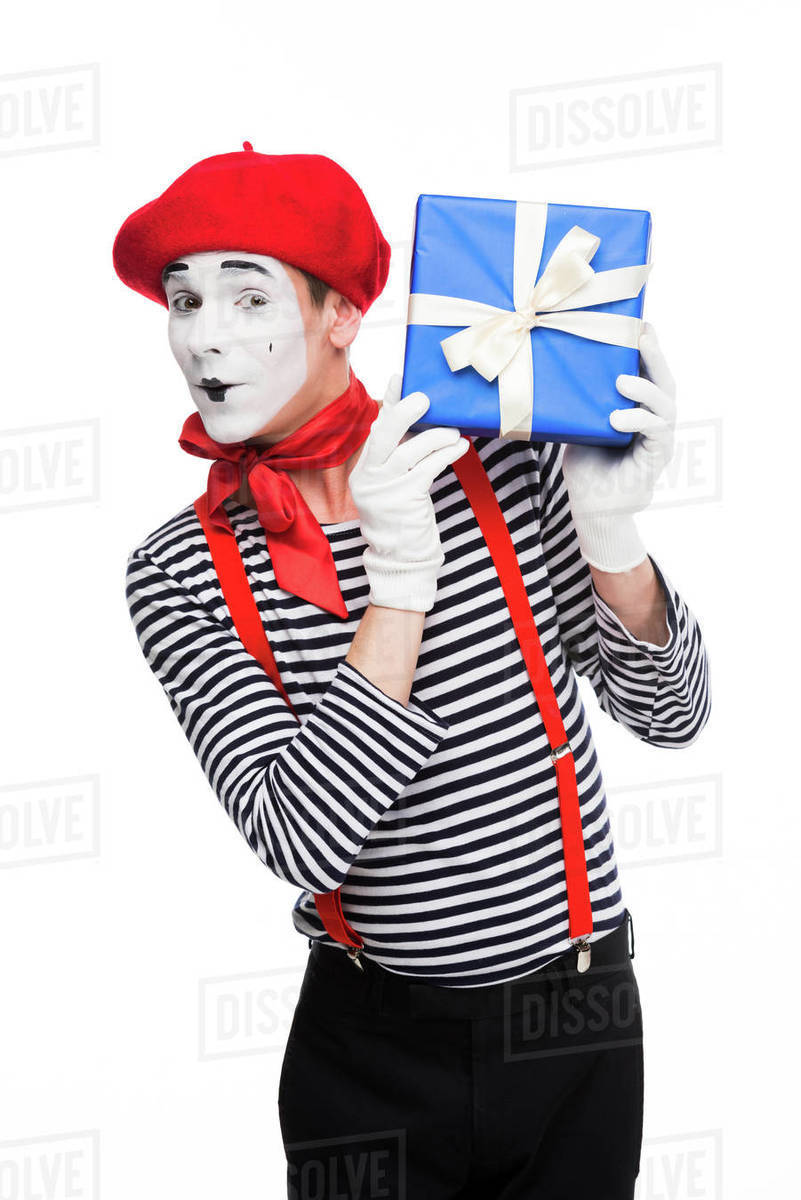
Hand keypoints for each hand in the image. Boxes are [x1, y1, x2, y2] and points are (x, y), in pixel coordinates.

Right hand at [349, 374, 469, 611]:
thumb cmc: (404, 519)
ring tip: (454, 432)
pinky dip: (447, 454)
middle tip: (426, 398)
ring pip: (410, 449)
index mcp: (364, 471)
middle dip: (405, 411)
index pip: (376, 430)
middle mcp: (368, 477)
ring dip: (436, 436)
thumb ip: (398, 459)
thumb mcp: (394, 487)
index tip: (399, 380)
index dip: (388, 403)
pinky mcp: (404, 499)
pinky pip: (428, 467)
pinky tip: (460, 447)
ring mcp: (384, 488)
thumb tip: (415, 424)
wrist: (401, 558)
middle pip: (384, 433)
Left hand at [561, 322, 676, 571]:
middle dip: (656, 357)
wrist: (591, 506)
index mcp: (638, 407)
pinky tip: (617, 418)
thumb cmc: (586, 466)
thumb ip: (579, 401)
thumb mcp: (579, 424)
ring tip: (621, 381)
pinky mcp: (656, 457)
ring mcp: (659, 438)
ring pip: (665, 405)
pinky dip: (637, 422)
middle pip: (665, 381)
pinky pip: (655, 433)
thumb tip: (556, 369)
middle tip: (642, 336)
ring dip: (645, 389)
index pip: (649, 373)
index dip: (648, 349)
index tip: (640, 323)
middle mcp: (654, 419)